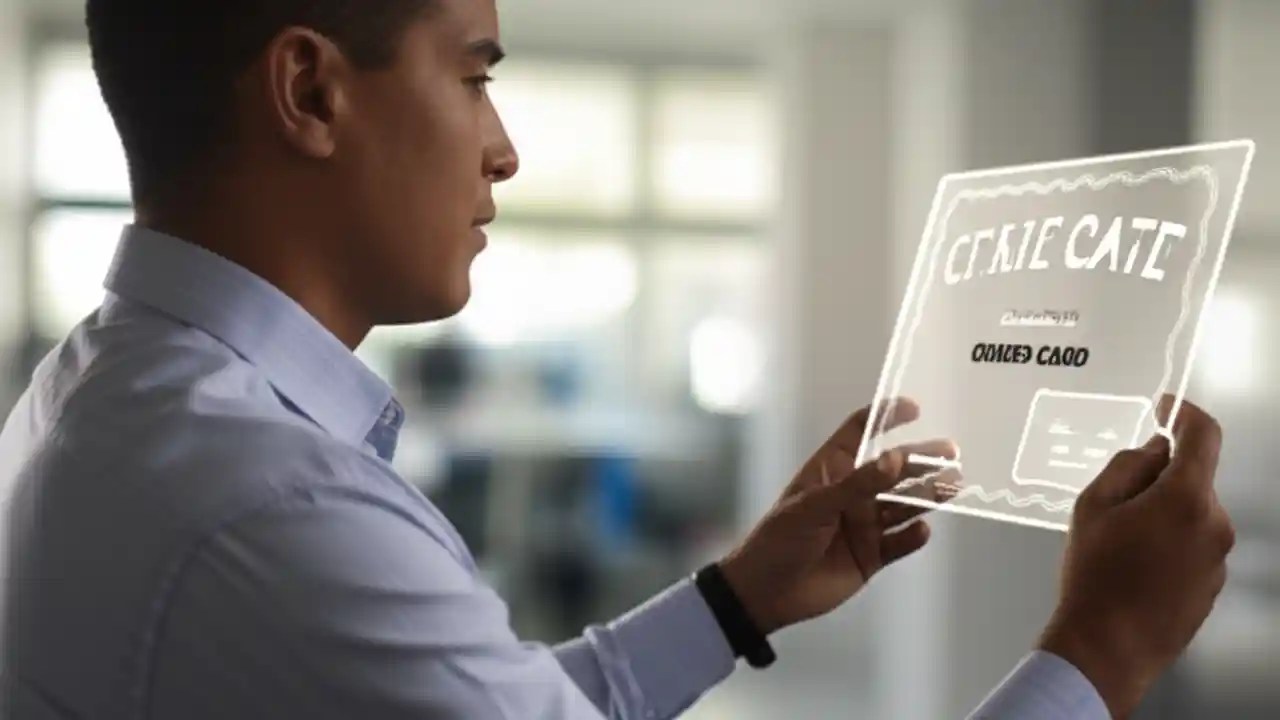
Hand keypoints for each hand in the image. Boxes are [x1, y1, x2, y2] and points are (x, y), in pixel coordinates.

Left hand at [718, 398, 957, 634]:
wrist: (767, 592)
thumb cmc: (780, 538)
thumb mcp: (814, 506)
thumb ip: (857, 485)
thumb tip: (894, 458)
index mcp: (831, 470)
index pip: (860, 433)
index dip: (885, 417)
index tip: (914, 408)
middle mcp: (852, 493)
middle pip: (893, 470)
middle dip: (921, 460)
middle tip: (952, 453)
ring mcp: (863, 524)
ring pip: (903, 505)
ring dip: (926, 496)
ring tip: (952, 487)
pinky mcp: (872, 555)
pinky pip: (900, 542)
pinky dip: (913, 537)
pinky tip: (922, 530)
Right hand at [1038, 396, 1235, 718]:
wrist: (1107, 647)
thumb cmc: (1094, 575)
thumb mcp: (1092, 506)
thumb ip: (1126, 466)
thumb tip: (1154, 451)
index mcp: (1187, 498)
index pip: (1204, 436)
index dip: (1185, 412)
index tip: (1166, 406)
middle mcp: (1215, 525)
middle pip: (1193, 480)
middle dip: (1159, 479)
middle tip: (1114, 502)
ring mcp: (1219, 559)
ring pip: (1192, 515)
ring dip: (1163, 515)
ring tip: (1120, 545)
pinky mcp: (1213, 586)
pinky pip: (1194, 547)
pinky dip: (1169, 545)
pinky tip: (1135, 568)